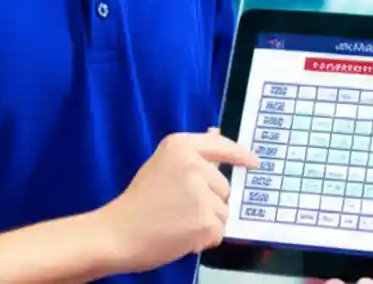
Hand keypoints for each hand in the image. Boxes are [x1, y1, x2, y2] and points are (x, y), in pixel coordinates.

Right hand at [94, 131, 259, 272]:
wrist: (118, 233)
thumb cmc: (138, 202)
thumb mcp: (162, 165)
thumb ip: (192, 154)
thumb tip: (217, 133)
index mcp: (179, 145)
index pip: (221, 145)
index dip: (240, 155)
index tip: (254, 162)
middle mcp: (193, 165)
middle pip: (225, 186)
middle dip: (209, 202)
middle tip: (178, 208)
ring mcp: (200, 193)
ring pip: (223, 212)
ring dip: (207, 222)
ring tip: (177, 222)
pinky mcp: (205, 220)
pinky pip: (219, 232)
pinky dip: (204, 239)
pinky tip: (181, 235)